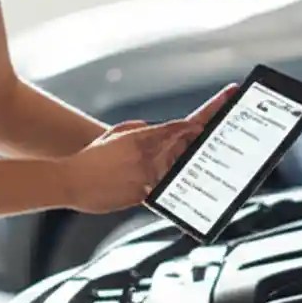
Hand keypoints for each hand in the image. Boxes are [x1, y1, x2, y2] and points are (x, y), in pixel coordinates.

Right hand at [60, 84, 237, 213]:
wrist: (71, 181)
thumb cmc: (93, 157)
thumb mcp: (117, 134)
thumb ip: (139, 130)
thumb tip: (156, 131)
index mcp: (143, 137)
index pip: (180, 126)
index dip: (203, 116)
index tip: (220, 106)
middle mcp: (149, 156)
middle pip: (187, 147)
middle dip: (206, 138)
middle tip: (229, 129)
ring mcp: (147, 177)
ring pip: (180, 170)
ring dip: (195, 164)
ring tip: (211, 159)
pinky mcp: (143, 196)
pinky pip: (165, 191)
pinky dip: (175, 188)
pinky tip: (189, 188)